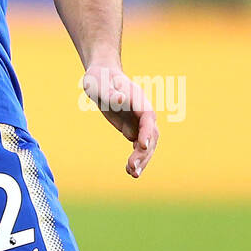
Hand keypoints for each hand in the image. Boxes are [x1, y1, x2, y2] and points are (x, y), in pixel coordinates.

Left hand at [81, 64, 158, 178]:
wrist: (101, 76)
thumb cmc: (99, 78)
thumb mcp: (99, 84)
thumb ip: (110, 92)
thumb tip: (122, 100)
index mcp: (137, 99)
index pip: (148, 117)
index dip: (147, 132)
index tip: (141, 146)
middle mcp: (142, 112)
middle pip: (151, 134)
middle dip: (144, 152)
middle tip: (133, 169)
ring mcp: (139, 121)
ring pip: (147, 143)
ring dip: (142, 159)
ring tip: (132, 174)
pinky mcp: (132, 127)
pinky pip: (139, 145)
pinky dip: (136, 157)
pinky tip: (129, 170)